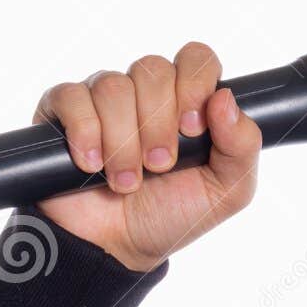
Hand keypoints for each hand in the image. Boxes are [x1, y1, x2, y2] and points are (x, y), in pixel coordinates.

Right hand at [31, 42, 261, 271]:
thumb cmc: (172, 215)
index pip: (195, 58)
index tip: (191, 129)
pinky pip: (72, 97)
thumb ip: (243, 146)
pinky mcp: (63, 112)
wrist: (118, 248)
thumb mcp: (227, 191)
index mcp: (187, 101)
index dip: (194, 85)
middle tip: (159, 166)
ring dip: (123, 142)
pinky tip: (92, 164)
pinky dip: (85, 134)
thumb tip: (226, 97)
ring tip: (126, 181)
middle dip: (158, 125)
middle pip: (152, 69)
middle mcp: (145, 93)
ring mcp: (102, 99)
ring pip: (112, 86)